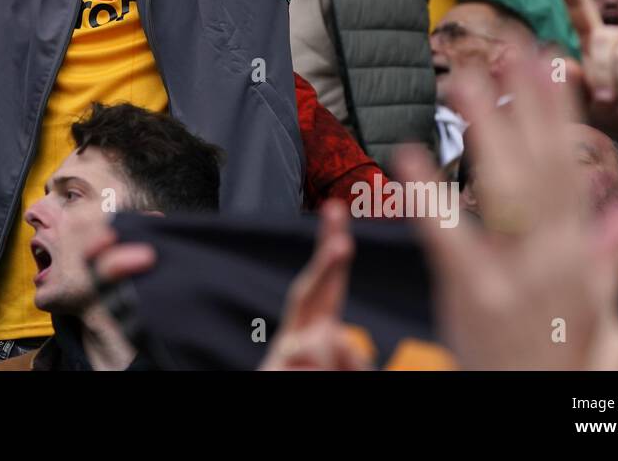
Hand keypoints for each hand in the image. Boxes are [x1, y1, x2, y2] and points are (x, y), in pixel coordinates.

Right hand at [259, 202, 370, 370]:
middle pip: (305, 293)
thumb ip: (346, 352)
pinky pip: (305, 364)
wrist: (276, 406)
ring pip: (320, 342)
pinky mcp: (270, 371)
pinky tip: (304, 375)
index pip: (325, 285)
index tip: (336, 211)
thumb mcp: (343, 370)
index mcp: (313, 330)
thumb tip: (335, 336)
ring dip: (334, 365)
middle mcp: (292, 337)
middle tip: (342, 243)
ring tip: (327, 377)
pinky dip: (319, 374)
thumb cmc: (321, 383)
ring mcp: (281, 356)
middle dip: (326, 266)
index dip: (330, 248)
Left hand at [397, 59, 617, 369]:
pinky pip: (449, 235)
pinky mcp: (476, 296)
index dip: (557, 108)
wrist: (535, 407)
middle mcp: (555, 255)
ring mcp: (518, 274)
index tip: (544, 55)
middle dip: (523, 99)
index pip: (568, 164)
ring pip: (503, 188)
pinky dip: (429, 192)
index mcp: (578, 251)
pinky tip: (407, 152)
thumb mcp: (594, 302)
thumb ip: (614, 250)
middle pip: (539, 163)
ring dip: (484, 128)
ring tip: (458, 78)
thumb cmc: (556, 355)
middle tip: (501, 41)